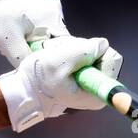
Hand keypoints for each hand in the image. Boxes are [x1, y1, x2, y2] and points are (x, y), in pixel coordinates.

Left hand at [0, 0, 68, 65]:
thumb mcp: (6, 39)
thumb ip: (23, 58)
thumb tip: (34, 72)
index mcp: (51, 17)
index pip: (61, 47)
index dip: (49, 60)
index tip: (35, 67)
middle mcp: (53, 9)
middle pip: (51, 40)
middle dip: (34, 50)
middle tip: (15, 52)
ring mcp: (45, 2)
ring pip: (41, 31)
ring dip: (27, 40)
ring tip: (8, 39)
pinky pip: (34, 22)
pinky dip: (23, 29)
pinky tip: (8, 28)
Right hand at [0, 35, 122, 131]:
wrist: (25, 88)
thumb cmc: (39, 80)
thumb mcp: (59, 63)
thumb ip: (84, 51)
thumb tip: (102, 44)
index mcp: (97, 92)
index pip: (112, 59)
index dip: (95, 52)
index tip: (76, 57)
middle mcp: (98, 88)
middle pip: (103, 54)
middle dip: (83, 49)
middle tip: (63, 55)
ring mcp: (90, 81)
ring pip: (92, 51)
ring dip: (74, 48)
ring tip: (57, 56)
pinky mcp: (83, 75)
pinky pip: (83, 55)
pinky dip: (70, 51)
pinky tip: (58, 57)